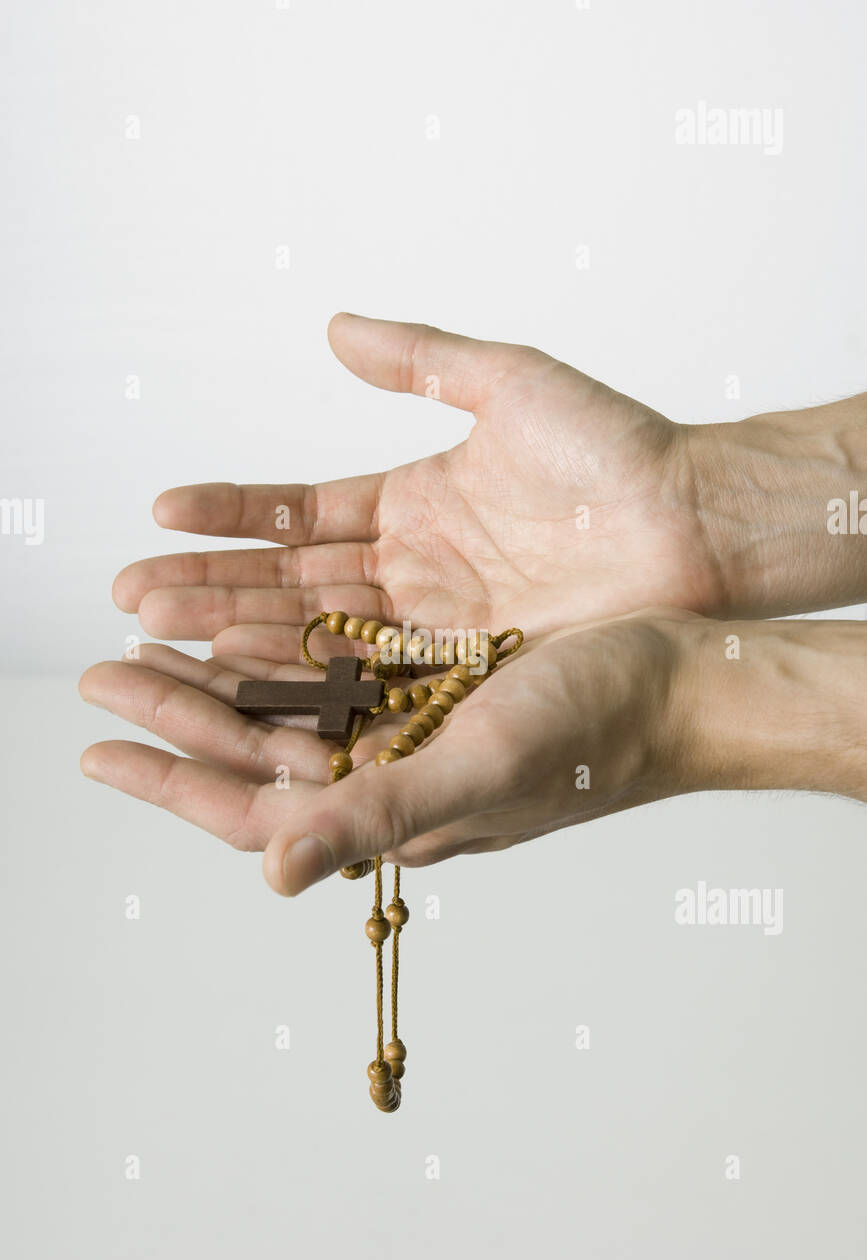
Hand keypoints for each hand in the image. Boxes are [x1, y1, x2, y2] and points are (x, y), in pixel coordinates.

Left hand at [79, 611, 866, 895]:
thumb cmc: (595, 732)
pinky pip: (337, 669)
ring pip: (287, 710)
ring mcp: (413, 730)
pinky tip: (252, 624)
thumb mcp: (479, 770)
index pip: (252, 808)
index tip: (95, 748)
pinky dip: (284, 650)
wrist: (678, 678)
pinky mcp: (438, 684)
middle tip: (101, 672)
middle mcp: (391, 775)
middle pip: (255, 752)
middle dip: (174, 716)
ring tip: (154, 644)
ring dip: (218, 682)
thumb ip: (375, 817)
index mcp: (392, 811)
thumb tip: (273, 875)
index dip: (169, 779)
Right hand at [112, 313, 728, 661]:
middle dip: (210, 587)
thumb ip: (421, 358)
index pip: (300, 511)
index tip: (166, 509)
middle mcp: (413, 571)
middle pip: (291, 584)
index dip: (234, 511)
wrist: (694, 528)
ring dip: (239, 637)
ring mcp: (435, 628)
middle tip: (132, 593)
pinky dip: (311, 682)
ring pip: (319, 637)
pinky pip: (373, 680)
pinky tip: (246, 683)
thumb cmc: (616, 452)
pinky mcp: (464, 672)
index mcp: (413, 503)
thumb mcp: (510, 384)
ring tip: (161, 637)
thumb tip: (335, 327)